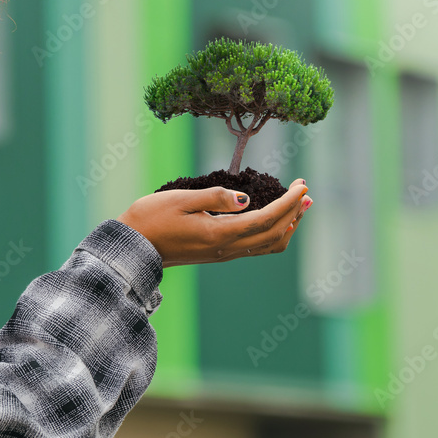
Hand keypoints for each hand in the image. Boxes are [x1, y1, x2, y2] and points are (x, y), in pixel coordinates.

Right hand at [116, 178, 310, 268]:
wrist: (132, 247)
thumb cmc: (150, 218)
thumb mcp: (180, 200)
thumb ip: (215, 198)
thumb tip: (246, 199)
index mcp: (219, 234)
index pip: (266, 218)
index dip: (288, 202)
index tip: (302, 184)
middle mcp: (226, 248)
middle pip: (274, 233)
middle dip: (294, 211)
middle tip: (305, 189)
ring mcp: (223, 254)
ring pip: (269, 244)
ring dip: (288, 224)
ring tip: (299, 205)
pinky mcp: (218, 253)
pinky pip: (256, 247)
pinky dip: (274, 232)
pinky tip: (274, 219)